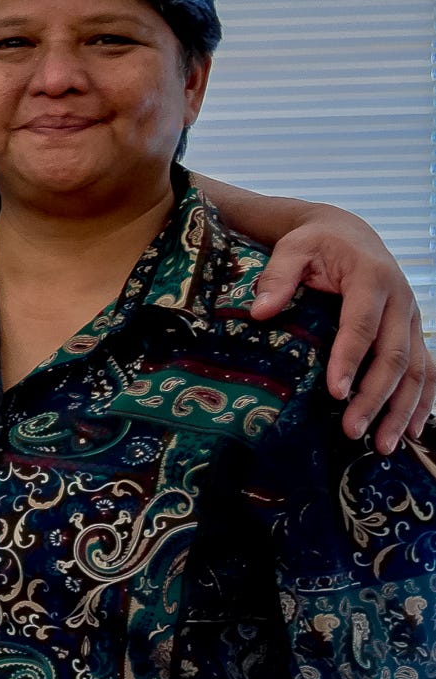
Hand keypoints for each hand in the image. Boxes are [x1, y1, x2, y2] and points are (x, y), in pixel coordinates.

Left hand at [246, 206, 429, 452]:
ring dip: (402, 409)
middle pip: (393, 355)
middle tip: (352, 429)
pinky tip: (412, 431)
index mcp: (372, 279)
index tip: (335, 391)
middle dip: (375, 396)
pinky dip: (423, 401)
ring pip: (416, 369)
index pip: (362, 325)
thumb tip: (260, 311)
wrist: (349, 233)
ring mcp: (412, 319)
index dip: (350, 359)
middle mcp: (401, 301)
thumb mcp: (293, 248)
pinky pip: (426, 370)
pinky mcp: (414, 332)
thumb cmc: (316, 243)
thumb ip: (278, 276)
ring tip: (384, 445)